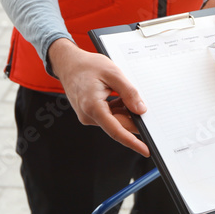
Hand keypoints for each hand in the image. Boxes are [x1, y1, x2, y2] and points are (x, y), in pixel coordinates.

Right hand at [48, 38, 149, 156]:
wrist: (68, 63)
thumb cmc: (87, 66)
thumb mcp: (113, 73)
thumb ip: (128, 92)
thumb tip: (140, 109)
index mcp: (93, 106)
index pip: (116, 131)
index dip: (132, 142)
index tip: (145, 150)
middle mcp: (88, 115)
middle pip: (118, 125)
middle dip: (132, 119)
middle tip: (144, 108)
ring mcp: (88, 116)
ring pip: (114, 121)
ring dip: (124, 111)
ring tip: (121, 92)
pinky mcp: (90, 114)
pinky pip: (109, 116)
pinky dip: (118, 109)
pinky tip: (117, 96)